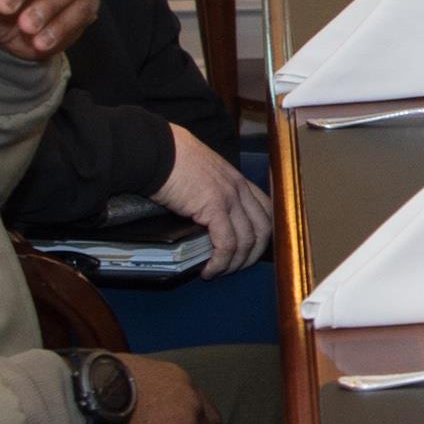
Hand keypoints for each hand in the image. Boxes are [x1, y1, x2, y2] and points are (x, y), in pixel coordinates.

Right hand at [156, 123, 274, 273]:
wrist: (157, 150)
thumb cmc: (170, 159)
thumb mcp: (202, 173)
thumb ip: (212, 192)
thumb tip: (205, 217)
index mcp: (237, 179)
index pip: (266, 210)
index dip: (262, 235)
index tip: (249, 250)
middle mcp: (239, 188)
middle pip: (264, 229)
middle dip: (252, 254)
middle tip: (234, 268)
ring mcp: (230, 197)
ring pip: (247, 240)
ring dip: (234, 263)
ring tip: (217, 272)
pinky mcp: (214, 208)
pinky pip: (226, 244)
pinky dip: (220, 262)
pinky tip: (209, 270)